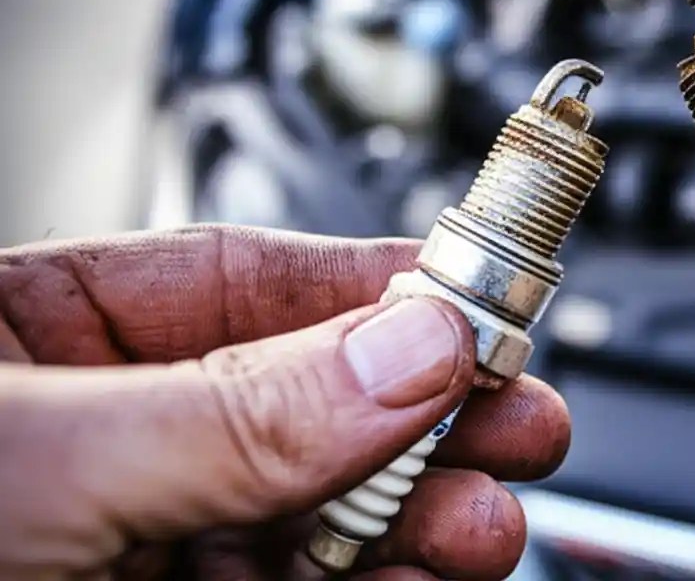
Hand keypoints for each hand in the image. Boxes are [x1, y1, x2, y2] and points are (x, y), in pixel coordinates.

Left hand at [0, 225, 569, 580]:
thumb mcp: (35, 457)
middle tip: (516, 430)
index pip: (259, 286)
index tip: (486, 308)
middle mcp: (117, 434)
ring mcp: (145, 539)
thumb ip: (231, 408)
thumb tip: (406, 343)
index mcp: (60, 338)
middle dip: (428, 417)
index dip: (385, 290)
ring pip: (317, 511)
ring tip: (481, 527)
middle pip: (314, 405)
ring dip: (414, 517)